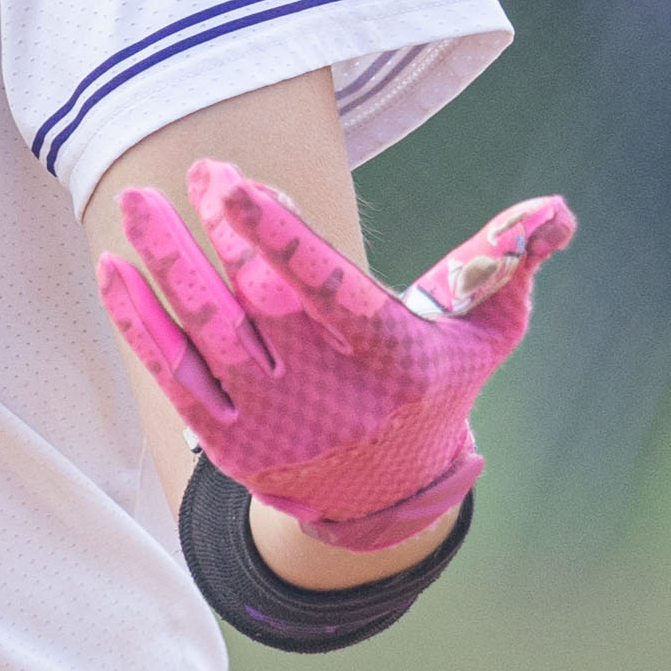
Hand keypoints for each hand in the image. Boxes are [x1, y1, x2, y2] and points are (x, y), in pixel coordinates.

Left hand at [98, 156, 573, 551]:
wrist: (384, 498)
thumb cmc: (433, 386)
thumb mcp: (483, 333)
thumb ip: (506, 262)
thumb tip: (557, 207)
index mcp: (392, 363)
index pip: (330, 292)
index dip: (282, 238)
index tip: (241, 186)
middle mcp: (330, 397)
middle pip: (262, 305)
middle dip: (224, 235)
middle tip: (201, 172)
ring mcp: (274, 423)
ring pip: (209, 332)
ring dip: (168, 264)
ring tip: (138, 203)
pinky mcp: (230, 442)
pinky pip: (172, 373)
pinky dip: (138, 321)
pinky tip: (113, 267)